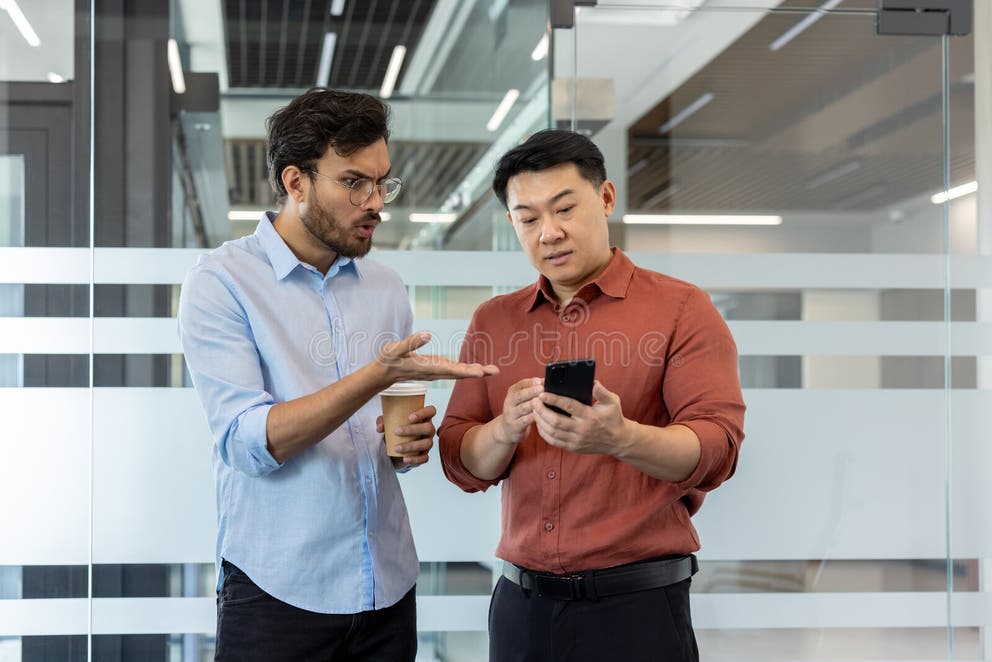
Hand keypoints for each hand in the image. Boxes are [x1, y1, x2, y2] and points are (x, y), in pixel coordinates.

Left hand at [377, 405, 436, 467]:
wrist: (395, 447)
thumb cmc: (396, 430)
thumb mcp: (389, 422)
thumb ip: (383, 421)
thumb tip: (380, 428)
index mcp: (423, 418)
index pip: (431, 411)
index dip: (424, 413)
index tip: (410, 417)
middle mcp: (428, 430)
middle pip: (429, 428)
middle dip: (413, 430)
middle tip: (396, 431)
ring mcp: (428, 442)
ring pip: (426, 444)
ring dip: (411, 446)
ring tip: (396, 448)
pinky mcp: (424, 455)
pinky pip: (424, 458)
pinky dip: (414, 459)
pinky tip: (405, 458)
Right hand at [378, 332, 498, 382]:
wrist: (383, 373)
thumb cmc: (388, 360)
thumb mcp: (395, 349)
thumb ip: (411, 342)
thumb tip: (428, 334)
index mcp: (427, 367)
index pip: (449, 370)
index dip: (466, 371)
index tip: (480, 373)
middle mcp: (435, 372)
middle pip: (459, 373)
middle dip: (478, 373)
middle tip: (495, 371)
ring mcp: (436, 371)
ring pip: (459, 373)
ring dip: (476, 372)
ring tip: (493, 371)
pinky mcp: (436, 368)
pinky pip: (455, 371)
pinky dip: (468, 370)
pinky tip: (479, 370)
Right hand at [493, 377, 542, 446]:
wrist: (507, 429)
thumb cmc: (520, 411)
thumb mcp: (522, 399)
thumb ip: (532, 390)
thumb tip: (546, 381)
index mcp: (513, 392)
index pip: (521, 384)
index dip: (531, 382)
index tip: (541, 381)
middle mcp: (509, 402)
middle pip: (520, 395)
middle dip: (531, 391)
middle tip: (542, 389)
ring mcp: (511, 414)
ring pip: (522, 408)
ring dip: (532, 404)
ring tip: (542, 401)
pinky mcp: (515, 426)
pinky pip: (524, 421)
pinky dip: (531, 417)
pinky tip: (539, 415)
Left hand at [534, 381, 629, 455]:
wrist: (618, 441)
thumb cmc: (613, 418)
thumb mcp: (613, 402)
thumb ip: (602, 391)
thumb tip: (592, 382)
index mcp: (590, 416)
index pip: (569, 406)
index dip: (553, 399)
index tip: (542, 393)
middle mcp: (582, 429)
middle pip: (556, 421)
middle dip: (542, 410)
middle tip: (534, 401)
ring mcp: (576, 440)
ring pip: (552, 432)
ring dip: (540, 421)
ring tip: (534, 411)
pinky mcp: (573, 447)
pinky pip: (554, 442)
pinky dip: (544, 433)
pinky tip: (540, 424)